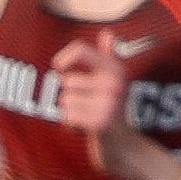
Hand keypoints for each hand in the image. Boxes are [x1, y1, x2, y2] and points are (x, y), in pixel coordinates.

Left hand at [50, 34, 139, 175]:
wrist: (123, 146)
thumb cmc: (111, 111)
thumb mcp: (113, 81)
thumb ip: (108, 57)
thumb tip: (108, 33)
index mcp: (115, 67)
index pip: (81, 49)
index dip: (63, 57)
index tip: (57, 67)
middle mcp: (114, 80)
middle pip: (67, 81)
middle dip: (68, 97)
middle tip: (84, 107)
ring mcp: (109, 101)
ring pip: (65, 100)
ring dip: (68, 113)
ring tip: (85, 118)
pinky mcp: (100, 121)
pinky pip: (67, 117)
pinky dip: (68, 125)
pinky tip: (82, 128)